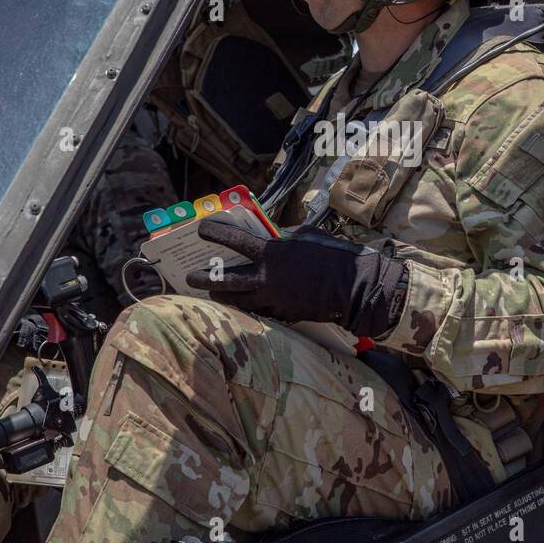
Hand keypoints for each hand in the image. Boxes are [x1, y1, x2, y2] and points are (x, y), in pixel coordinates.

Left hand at [184, 219, 408, 337]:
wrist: (353, 289)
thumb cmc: (333, 255)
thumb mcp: (306, 235)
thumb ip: (283, 236)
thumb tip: (270, 236)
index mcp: (272, 252)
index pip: (233, 240)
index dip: (214, 232)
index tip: (201, 228)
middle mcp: (266, 277)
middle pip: (224, 280)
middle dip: (204, 278)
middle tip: (190, 276)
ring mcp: (272, 299)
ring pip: (236, 300)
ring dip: (221, 295)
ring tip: (211, 292)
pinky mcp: (282, 313)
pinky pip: (257, 310)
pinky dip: (245, 306)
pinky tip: (240, 303)